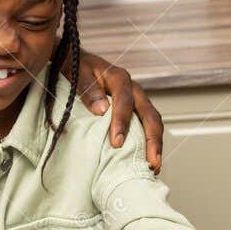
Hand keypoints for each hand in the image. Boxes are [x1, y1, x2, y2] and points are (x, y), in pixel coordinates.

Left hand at [73, 51, 163, 172]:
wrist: (75, 62)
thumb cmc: (74, 67)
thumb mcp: (75, 72)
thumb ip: (87, 87)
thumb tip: (101, 109)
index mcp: (118, 78)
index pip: (125, 100)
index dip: (122, 121)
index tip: (117, 142)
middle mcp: (132, 89)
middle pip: (149, 114)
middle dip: (152, 139)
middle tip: (152, 162)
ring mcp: (136, 101)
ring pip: (152, 122)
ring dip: (155, 145)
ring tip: (154, 167)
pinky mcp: (134, 111)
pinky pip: (146, 127)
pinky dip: (148, 144)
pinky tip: (146, 161)